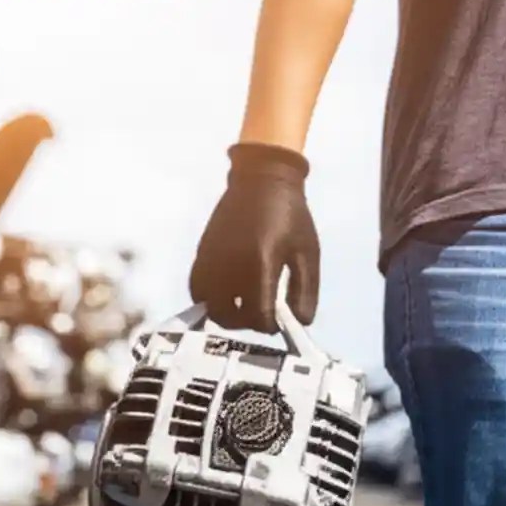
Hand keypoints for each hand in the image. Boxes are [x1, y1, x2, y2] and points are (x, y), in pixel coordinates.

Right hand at [189, 143, 319, 333]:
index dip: (270, 326)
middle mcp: (231, 265)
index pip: (258, 314)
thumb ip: (305, 292)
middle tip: (261, 315)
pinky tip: (228, 293)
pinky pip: (198, 290)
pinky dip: (210, 300)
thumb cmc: (290, 216)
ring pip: (209, 307)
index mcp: (261, 263)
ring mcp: (211, 259)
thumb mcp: (307, 253)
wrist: (262, 179)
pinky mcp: (201, 254)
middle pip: (229, 316)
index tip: (278, 322)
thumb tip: (299, 323)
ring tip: (244, 306)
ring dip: (227, 314)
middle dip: (247, 323)